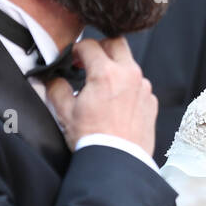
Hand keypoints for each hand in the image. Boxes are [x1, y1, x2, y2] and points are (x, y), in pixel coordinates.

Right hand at [46, 37, 156, 154]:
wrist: (118, 162)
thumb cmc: (94, 140)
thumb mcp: (65, 112)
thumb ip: (57, 88)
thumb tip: (54, 80)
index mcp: (106, 73)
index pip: (90, 45)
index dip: (76, 49)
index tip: (72, 59)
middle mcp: (129, 76)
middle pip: (117, 43)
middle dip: (101, 48)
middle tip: (89, 61)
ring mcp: (143, 89)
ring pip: (130, 65)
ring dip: (116, 68)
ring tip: (102, 85)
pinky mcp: (151, 102)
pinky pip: (139, 86)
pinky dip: (128, 87)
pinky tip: (117, 102)